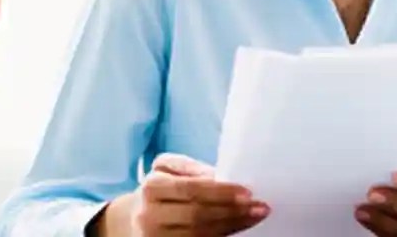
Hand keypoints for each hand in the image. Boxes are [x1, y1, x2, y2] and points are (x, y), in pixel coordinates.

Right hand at [128, 154, 268, 235]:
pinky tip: (237, 229)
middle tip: (259, 207)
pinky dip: (221, 236)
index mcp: (152, 188)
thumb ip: (191, 168)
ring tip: (254, 217)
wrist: (137, 217)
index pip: (191, 190)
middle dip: (232, 212)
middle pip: (197, 215)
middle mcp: (149, 216)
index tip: (248, 192)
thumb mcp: (168, 168)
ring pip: (200, 234)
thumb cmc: (161, 189)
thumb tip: (220, 175)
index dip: (221, 193)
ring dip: (232, 226)